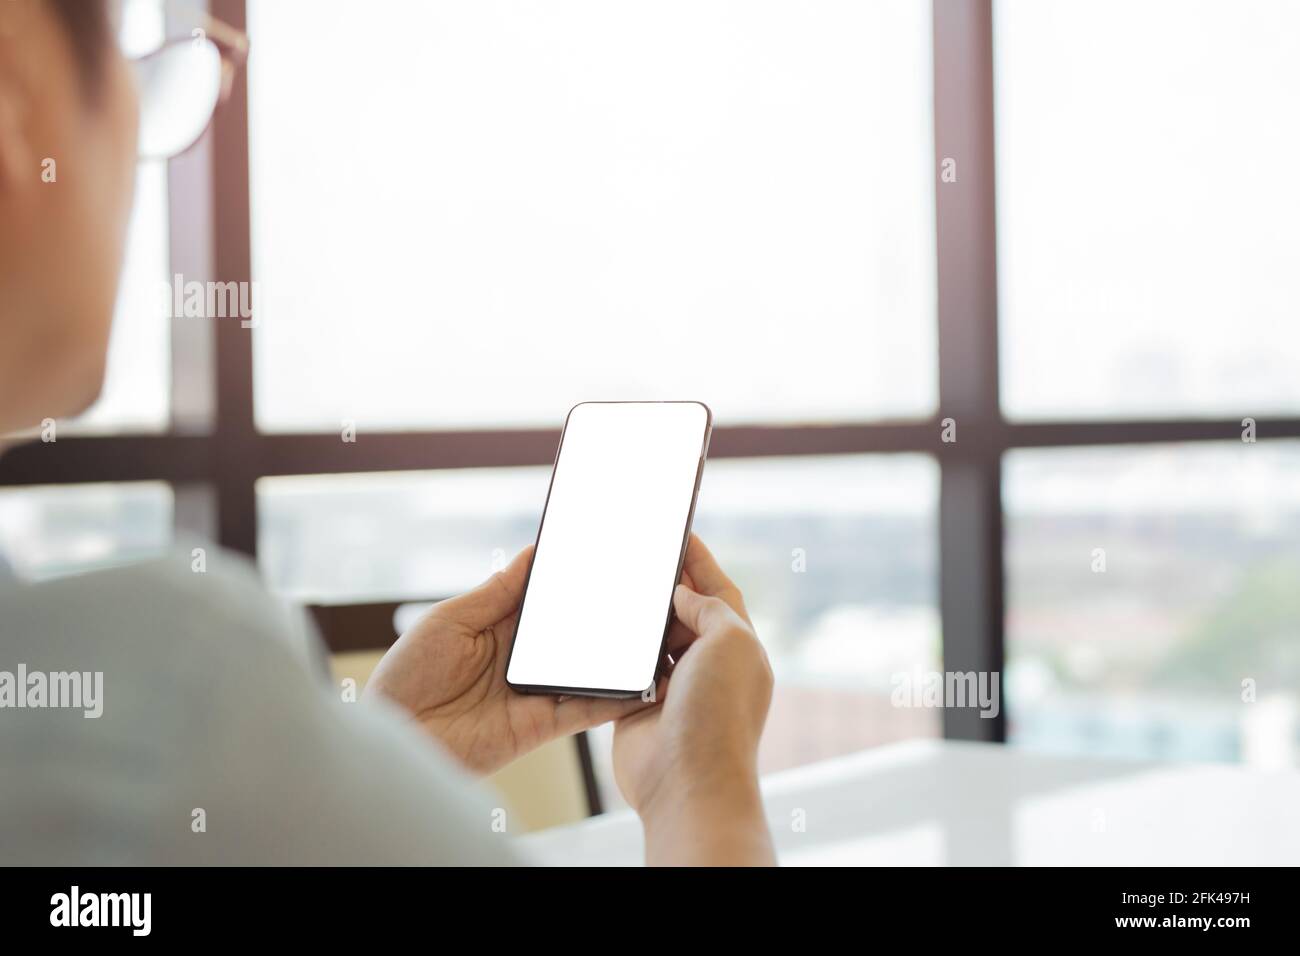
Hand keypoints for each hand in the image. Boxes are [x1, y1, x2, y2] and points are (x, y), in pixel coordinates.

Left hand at [365, 547, 646, 775]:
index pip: (547, 601)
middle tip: (642, 591)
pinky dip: (615, 698)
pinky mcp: (541, 726)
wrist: (396, 738)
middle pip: (574, 633)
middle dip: (606, 615)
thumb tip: (532, 555)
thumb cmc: (407, 676)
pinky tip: (642, 681)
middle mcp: (523, 660)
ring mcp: (535, 692)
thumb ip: (496, 592)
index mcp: (500, 627)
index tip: (606, 557)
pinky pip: (586, 710)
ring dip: (620, 656)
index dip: (574, 583)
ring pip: (589, 670)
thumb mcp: (449, 620)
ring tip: (656, 632)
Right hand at [612, 535, 775, 864]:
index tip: (678, 531)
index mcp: (738, 646)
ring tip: (612, 585)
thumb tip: (682, 595)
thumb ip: (710, 608)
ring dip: (634, 618)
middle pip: (682, 612)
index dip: (700, 561)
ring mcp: (672, 688)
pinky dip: (612, 652)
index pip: (719, 591)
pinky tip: (597, 629)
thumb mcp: (731, 642)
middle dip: (661, 586)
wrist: (688, 783)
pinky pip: (622, 670)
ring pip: (649, 640)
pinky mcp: (635, 708)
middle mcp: (707, 665)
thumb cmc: (719, 715)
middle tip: (634, 555)